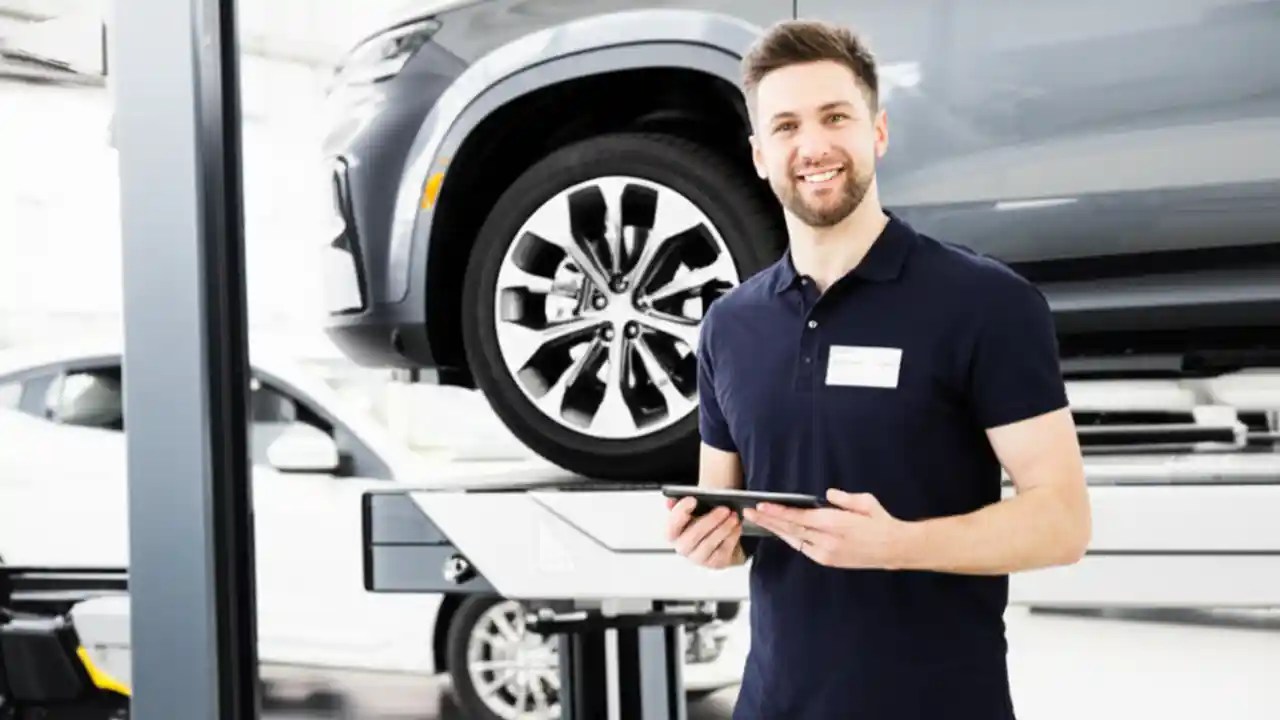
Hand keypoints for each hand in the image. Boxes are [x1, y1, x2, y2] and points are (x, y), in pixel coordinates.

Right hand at [665, 497, 744, 568]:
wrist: (719, 540)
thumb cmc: (703, 523)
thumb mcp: (694, 511)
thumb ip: (683, 505)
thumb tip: (670, 502)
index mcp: (673, 533)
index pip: (672, 525)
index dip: (680, 512)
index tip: (693, 500)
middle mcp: (682, 548)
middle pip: (692, 536)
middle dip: (710, 521)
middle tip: (724, 509)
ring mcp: (698, 558)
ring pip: (709, 544)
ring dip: (723, 528)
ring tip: (733, 516)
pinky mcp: (714, 563)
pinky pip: (722, 551)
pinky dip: (731, 537)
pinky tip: (736, 527)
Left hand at [743, 489, 906, 569]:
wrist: (895, 548)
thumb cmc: (881, 523)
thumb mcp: (866, 502)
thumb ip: (844, 498)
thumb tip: (827, 495)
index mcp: (836, 524)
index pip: (799, 517)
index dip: (778, 512)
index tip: (762, 506)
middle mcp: (828, 540)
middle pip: (791, 530)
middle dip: (769, 520)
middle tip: (749, 513)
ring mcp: (827, 553)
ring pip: (795, 540)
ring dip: (776, 530)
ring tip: (759, 521)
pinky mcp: (829, 561)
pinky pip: (803, 548)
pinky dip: (791, 539)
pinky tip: (781, 532)